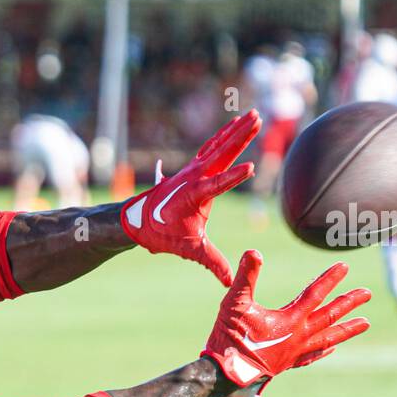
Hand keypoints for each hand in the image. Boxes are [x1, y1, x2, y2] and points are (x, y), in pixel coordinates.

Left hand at [120, 110, 260, 286]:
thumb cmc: (163, 234)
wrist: (137, 221)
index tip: (251, 168)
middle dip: (240, 136)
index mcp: (195, 195)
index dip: (234, 178)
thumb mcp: (189, 249)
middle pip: (221, 153)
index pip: (218, 185)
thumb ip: (212, 262)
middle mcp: (194, 177)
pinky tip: (234, 123)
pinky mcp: (193, 168)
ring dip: (235, 130)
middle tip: (258, 118)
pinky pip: (211, 147)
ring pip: (217, 145)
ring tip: (252, 114)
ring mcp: (193, 169)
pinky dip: (223, 134)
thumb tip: (229, 282)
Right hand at [202, 250, 371, 396]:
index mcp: (290, 320)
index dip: (330, 278)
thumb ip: (246, 277)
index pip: (315, 294)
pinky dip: (325, 350)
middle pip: (330, 316)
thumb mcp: (235, 303)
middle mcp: (298, 336)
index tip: (345, 266)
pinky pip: (312, 356)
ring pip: (328, 338)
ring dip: (347, 330)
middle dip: (349, 303)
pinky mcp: (286, 364)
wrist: (225, 374)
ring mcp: (294, 352)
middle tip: (367, 293)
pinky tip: (332, 349)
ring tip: (365, 324)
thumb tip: (253, 252)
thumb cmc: (229, 337)